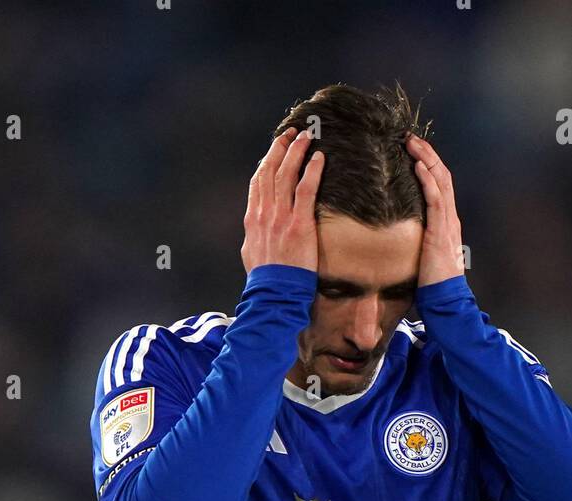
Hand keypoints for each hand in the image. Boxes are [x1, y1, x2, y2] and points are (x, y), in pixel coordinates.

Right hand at [241, 129, 323, 273]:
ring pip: (286, 175)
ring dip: (296, 152)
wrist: (273, 296)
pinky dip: (312, 171)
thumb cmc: (266, 282)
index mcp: (253, 220)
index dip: (267, 161)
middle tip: (291, 134)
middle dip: (280, 148)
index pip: (258, 182)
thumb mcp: (252, 255)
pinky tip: (319, 158)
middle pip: (270, 171)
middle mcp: (264, 214)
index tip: (275, 149)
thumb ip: (255, 237)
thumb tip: (256, 231)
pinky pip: (306, 190)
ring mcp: (281, 218)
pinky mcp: (299, 224)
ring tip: (306, 137)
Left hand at [406, 133, 464, 286]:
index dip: (428, 165)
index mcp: (446, 222)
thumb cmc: (433, 283)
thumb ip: (416, 241)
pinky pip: (436, 198)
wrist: (446, 299)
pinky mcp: (440, 230)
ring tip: (412, 142)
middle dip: (427, 153)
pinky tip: (418, 166)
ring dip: (426, 158)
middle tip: (410, 137)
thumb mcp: (423, 256)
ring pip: (440, 180)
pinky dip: (428, 180)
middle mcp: (449, 217)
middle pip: (441, 175)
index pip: (439, 185)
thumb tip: (398, 237)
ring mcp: (447, 222)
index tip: (413, 151)